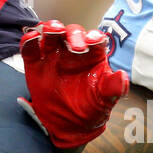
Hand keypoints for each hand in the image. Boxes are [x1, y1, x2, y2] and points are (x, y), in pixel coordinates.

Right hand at [18, 20, 128, 148]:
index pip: (95, 39)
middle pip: (73, 33)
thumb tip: (123, 77)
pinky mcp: (36, 63)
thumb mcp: (105, 100)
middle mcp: (73, 50)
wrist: (69, 124)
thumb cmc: (90, 107)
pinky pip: (31, 48)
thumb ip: (113, 88)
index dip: (94, 37)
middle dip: (74, 34)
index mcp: (94, 55)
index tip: (92, 42)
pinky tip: (32, 39)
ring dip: (52, 28)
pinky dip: (30, 41)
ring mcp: (54, 55)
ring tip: (53, 31)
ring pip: (52, 34)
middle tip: (76, 46)